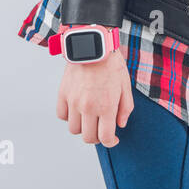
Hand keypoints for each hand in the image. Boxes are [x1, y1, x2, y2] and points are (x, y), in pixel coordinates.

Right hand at [56, 31, 132, 147]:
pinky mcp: (63, 94)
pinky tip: (78, 109)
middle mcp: (88, 107)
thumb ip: (125, 108)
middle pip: (88, 138)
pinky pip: (62, 116)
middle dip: (97, 137)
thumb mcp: (126, 86)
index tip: (113, 140)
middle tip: (101, 129)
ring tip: (90, 118)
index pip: (105, 138)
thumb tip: (120, 125)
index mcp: (106, 106)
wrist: (93, 46)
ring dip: (83, 127)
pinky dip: (69, 116)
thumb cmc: (112, 64)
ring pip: (74, 129)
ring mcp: (73, 102)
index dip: (110, 142)